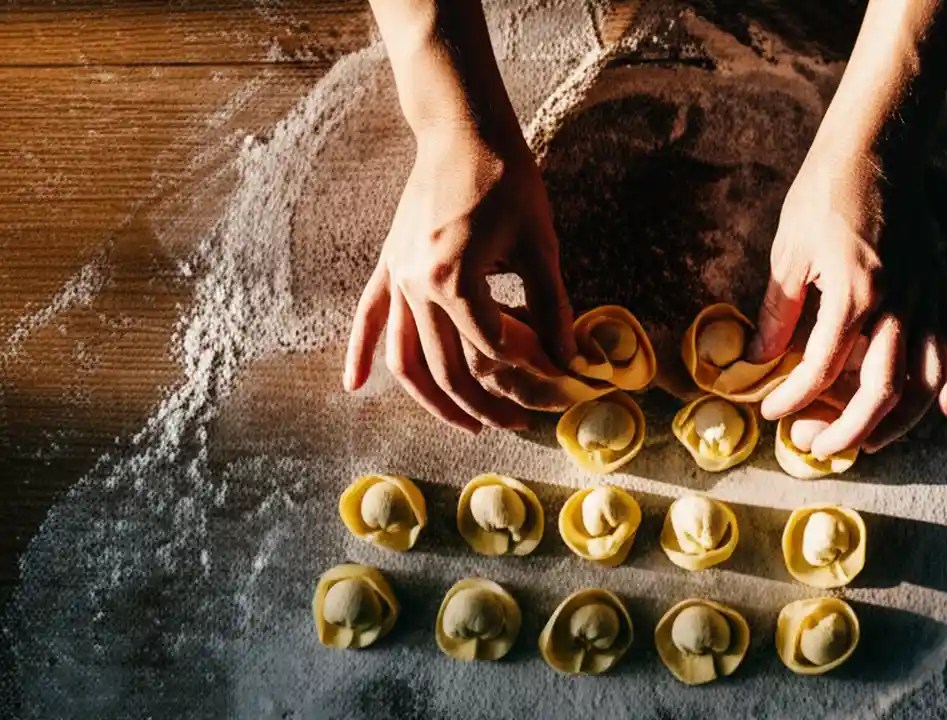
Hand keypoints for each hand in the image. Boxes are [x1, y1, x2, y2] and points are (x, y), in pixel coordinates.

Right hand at [342, 127, 574, 432]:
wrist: (462, 132)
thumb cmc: (507, 180)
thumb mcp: (541, 243)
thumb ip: (553, 305)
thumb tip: (571, 357)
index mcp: (456, 280)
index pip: (493, 348)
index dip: (530, 370)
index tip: (559, 379)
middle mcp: (417, 286)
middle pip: (447, 367)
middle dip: (485, 404)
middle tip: (519, 424)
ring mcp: (397, 278)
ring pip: (405, 359)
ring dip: (434, 401)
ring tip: (465, 425)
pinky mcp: (388, 266)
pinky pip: (368, 317)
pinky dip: (359, 354)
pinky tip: (353, 386)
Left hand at [749, 151, 946, 456]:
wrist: (878, 148)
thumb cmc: (825, 194)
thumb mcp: (789, 253)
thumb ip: (777, 313)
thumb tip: (757, 359)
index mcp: (853, 293)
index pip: (819, 369)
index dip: (791, 398)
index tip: (770, 411)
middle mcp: (896, 304)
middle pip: (880, 393)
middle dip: (846, 429)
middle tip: (814, 444)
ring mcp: (925, 299)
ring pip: (923, 383)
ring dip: (896, 424)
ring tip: (865, 441)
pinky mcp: (940, 290)